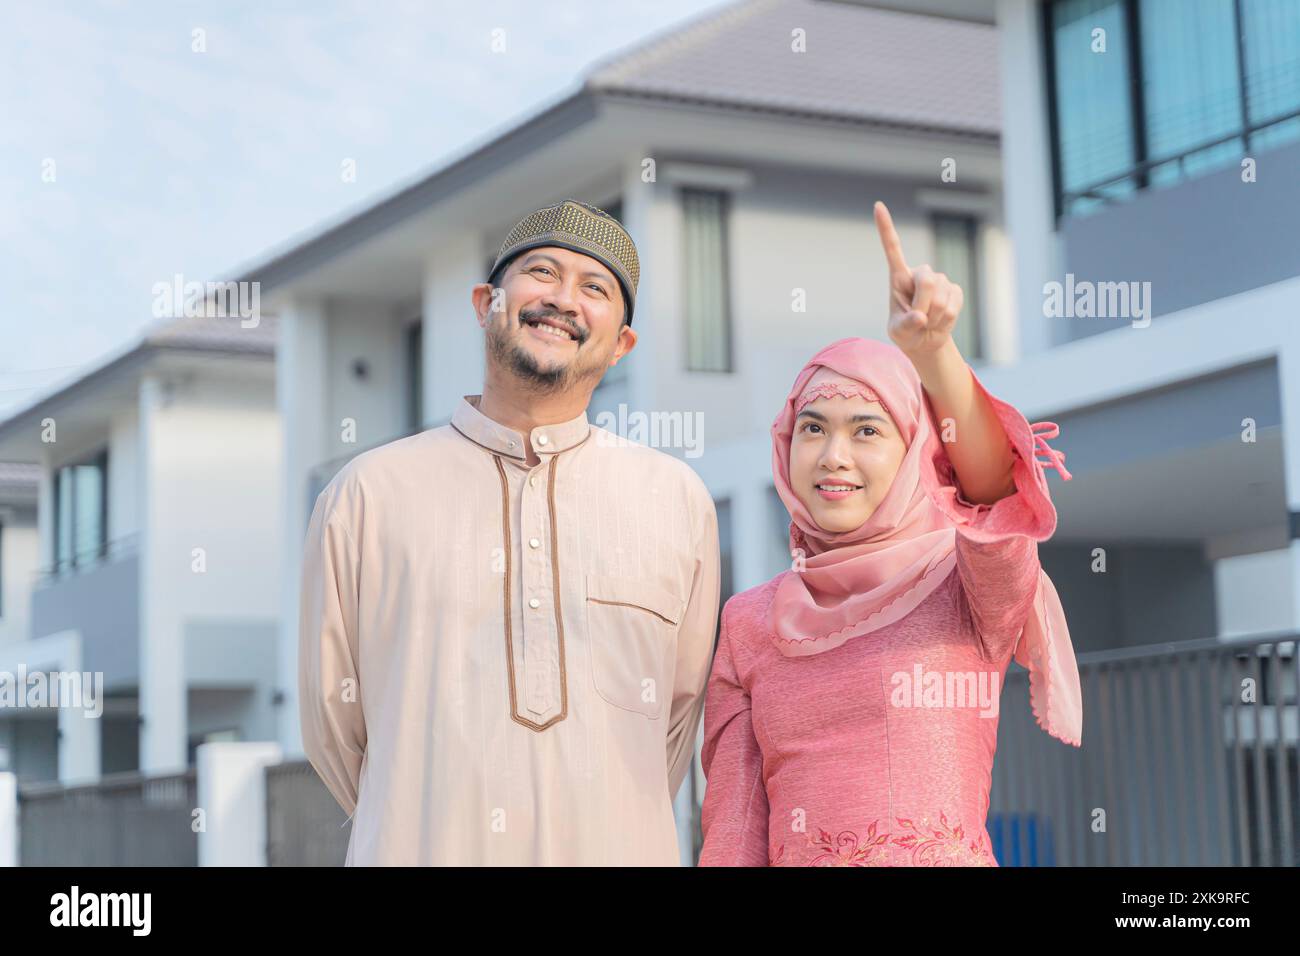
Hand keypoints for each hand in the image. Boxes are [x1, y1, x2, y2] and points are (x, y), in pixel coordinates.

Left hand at [874, 201, 963, 355]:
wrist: (925, 342)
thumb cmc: (906, 333)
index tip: (877, 205)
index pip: (892, 249)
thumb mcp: (898, 333)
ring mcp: (940, 280)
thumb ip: (905, 325)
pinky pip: (953, 305)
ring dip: (934, 317)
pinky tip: (940, 320)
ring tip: (928, 321)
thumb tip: (920, 317)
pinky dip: (946, 319)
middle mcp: (920, 273)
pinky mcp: (955, 290)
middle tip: (919, 319)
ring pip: (941, 298)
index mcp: (898, 278)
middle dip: (924, 305)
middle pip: (927, 280)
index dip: (886, 228)